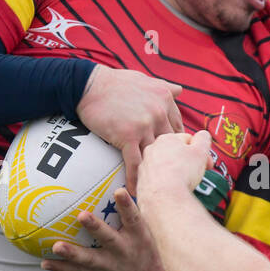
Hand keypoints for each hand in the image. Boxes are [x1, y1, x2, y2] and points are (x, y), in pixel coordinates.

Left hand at [40, 190, 166, 270]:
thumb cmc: (146, 248)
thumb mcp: (148, 230)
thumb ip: (134, 211)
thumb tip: (120, 181)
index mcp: (138, 236)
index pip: (133, 218)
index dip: (127, 205)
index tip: (119, 191)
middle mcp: (124, 250)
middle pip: (108, 238)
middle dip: (95, 227)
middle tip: (82, 215)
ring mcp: (110, 265)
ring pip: (89, 259)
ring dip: (72, 253)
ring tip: (56, 247)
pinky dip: (61, 268)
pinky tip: (45, 263)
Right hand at [77, 66, 184, 191]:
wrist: (88, 85)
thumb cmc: (115, 82)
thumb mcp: (145, 79)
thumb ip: (165, 88)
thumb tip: (181, 90)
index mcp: (165, 101)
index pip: (178, 127)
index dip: (180, 145)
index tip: (180, 159)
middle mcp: (158, 113)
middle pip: (172, 145)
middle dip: (174, 163)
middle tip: (176, 180)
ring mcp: (144, 125)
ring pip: (155, 155)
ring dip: (156, 174)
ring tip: (158, 190)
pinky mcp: (127, 136)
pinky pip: (135, 162)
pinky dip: (135, 179)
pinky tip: (136, 191)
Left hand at [137, 130, 214, 200]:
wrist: (163, 197)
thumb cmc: (182, 173)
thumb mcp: (200, 151)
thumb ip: (203, 139)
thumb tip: (203, 135)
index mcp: (166, 139)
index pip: (187, 140)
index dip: (200, 152)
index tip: (207, 165)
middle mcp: (152, 149)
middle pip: (174, 153)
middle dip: (186, 162)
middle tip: (196, 173)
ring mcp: (144, 165)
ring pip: (165, 166)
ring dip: (175, 172)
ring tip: (184, 183)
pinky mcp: (141, 181)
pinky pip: (157, 179)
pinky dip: (165, 183)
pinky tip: (172, 190)